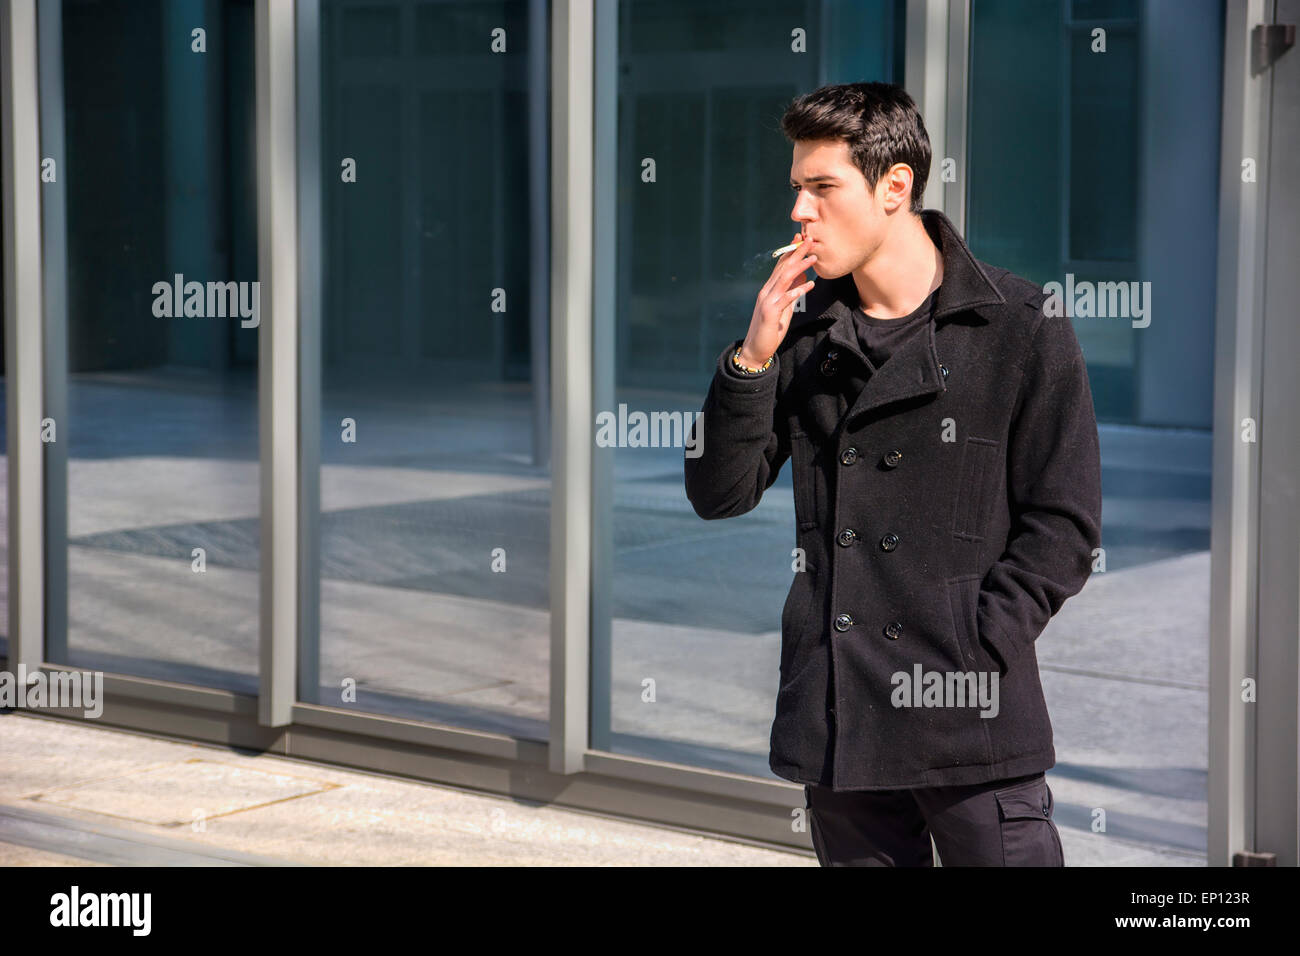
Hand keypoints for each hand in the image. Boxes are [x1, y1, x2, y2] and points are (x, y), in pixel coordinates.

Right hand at [739, 231, 816, 366]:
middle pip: (783, 267)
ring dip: (799, 267)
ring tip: (813, 258)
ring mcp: (767, 301)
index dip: (791, 251)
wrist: (755, 349)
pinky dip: (798, 290)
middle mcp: (766, 291)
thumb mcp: (785, 308)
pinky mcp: (770, 313)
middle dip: (797, 252)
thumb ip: (792, 293)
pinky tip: (810, 285)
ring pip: (784, 279)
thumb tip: (804, 278)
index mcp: (769, 289)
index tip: (802, 239)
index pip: (781, 266)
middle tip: (810, 239)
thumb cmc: (770, 330)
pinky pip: (786, 299)